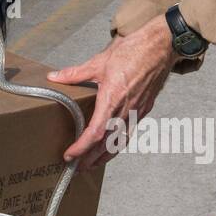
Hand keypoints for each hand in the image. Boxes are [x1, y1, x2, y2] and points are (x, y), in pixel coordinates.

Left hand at [47, 15, 177, 167]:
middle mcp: (127, 110)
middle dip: (91, 158)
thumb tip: (54, 78)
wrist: (161, 47)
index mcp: (113, 99)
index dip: (82, 147)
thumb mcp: (99, 62)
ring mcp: (137, 111)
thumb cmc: (133, 51)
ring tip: (91, 164)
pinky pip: (129, 132)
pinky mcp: (144, 108)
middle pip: (107, 143)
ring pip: (120, 141)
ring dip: (105, 155)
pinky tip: (112, 146)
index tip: (70, 155)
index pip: (95, 133)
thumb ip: (75, 74)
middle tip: (76, 168)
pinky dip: (118, 144)